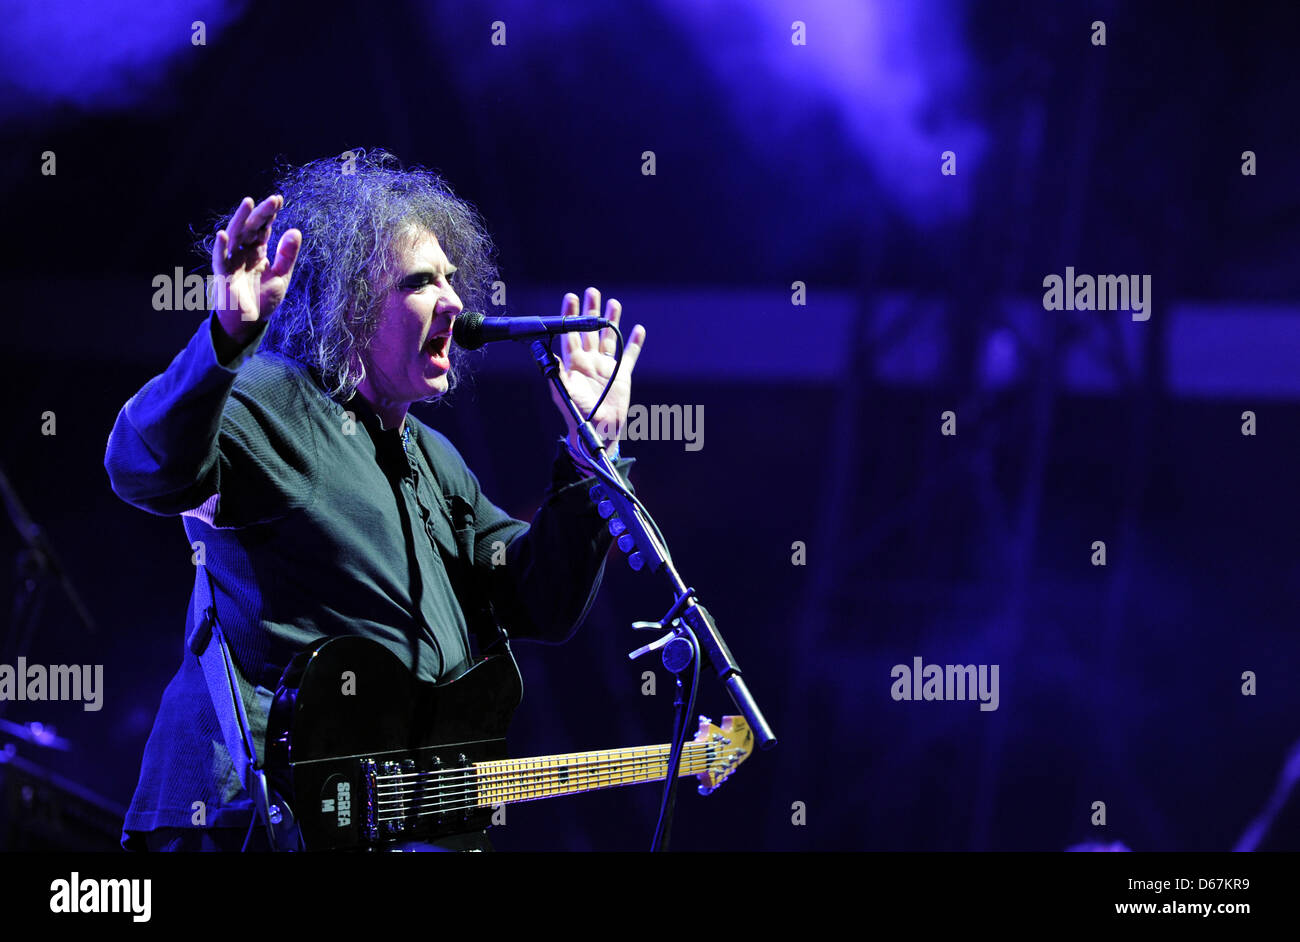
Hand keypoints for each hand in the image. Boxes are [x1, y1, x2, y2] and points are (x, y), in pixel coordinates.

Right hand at [210, 194, 300, 345]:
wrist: (250, 322)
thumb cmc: (264, 299)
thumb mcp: (281, 276)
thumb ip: (287, 255)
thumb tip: (295, 230)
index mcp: (257, 250)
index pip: (263, 227)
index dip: (270, 214)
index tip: (279, 199)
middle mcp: (243, 251)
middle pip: (251, 227)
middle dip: (261, 213)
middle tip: (273, 200)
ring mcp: (232, 261)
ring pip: (235, 235)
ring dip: (240, 219)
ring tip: (248, 203)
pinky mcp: (223, 274)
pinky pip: (220, 259)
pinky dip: (220, 248)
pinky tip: (222, 235)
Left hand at [549, 287, 645, 455]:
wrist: (598, 431)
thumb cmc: (577, 415)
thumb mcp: (564, 394)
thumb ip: (557, 374)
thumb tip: (549, 356)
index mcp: (573, 363)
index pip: (570, 334)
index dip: (570, 316)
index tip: (570, 298)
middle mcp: (589, 361)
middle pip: (589, 331)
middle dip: (590, 312)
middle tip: (591, 292)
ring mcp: (605, 367)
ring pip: (608, 338)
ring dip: (610, 321)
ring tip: (613, 303)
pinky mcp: (621, 375)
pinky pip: (629, 356)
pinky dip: (634, 343)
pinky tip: (637, 329)